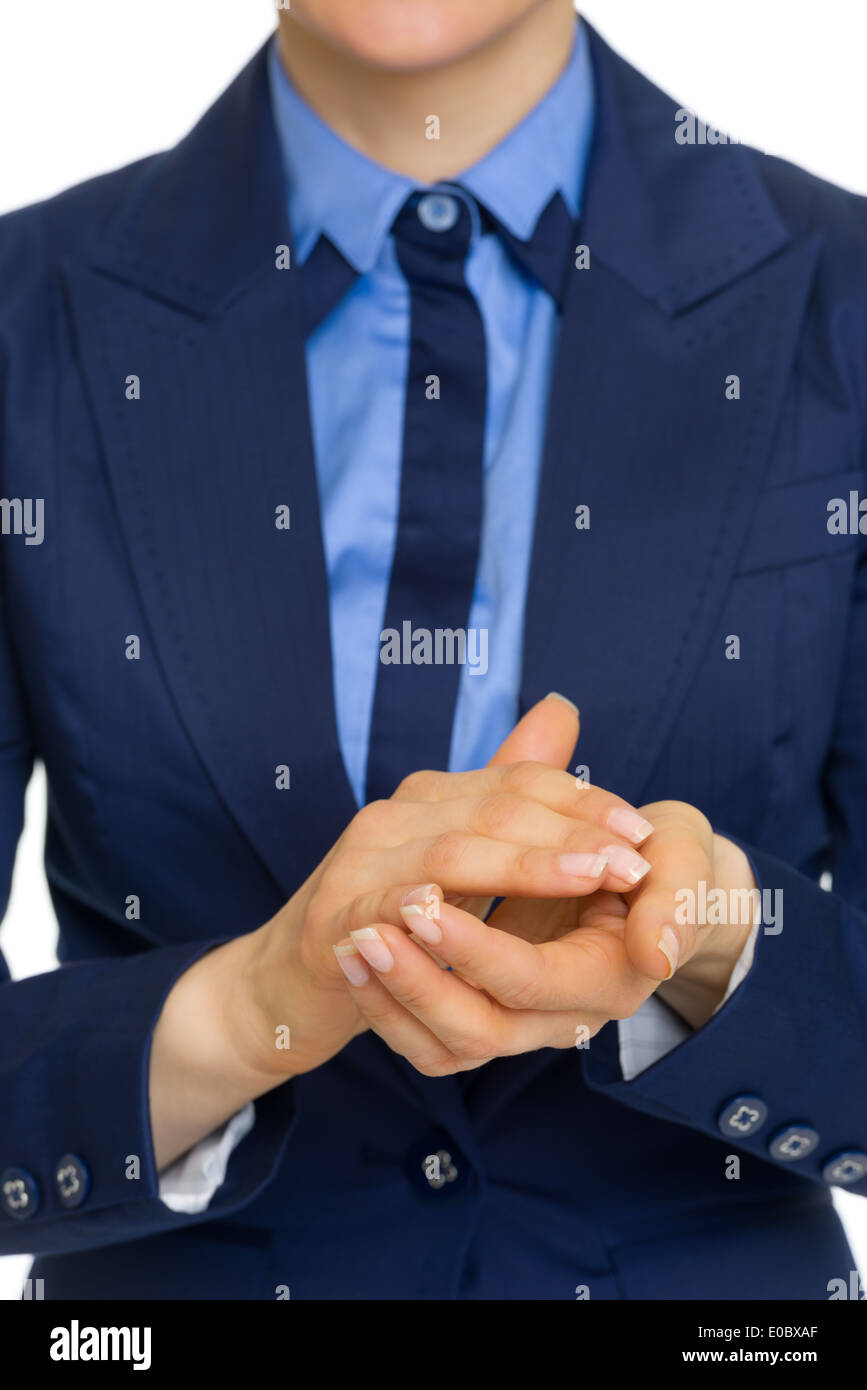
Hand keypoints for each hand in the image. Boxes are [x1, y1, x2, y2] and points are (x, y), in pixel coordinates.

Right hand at [149, 695, 654, 1165]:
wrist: (289, 979)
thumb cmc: (386, 922)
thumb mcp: (459, 861)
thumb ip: (510, 796)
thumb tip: (563, 709)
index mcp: (433, 798)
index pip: (520, 781)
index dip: (585, 802)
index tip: (644, 831)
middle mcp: (396, 815)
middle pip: (496, 809)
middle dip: (574, 834)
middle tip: (637, 860)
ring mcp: (359, 862)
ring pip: (453, 852)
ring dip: (529, 864)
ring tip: (594, 878)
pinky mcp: (331, 918)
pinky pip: (384, 908)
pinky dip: (424, 911)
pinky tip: (468, 915)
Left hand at [332, 803, 756, 1074]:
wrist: (660, 887)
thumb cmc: (671, 863)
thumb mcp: (688, 859)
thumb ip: (680, 893)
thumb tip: (654, 952)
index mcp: (611, 977)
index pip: (530, 982)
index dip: (475, 950)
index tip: (421, 903)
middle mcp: (566, 1015)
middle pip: (480, 1026)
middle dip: (420, 980)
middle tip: (365, 928)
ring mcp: (527, 1020)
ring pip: (449, 1041)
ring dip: (395, 994)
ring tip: (350, 941)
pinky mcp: (495, 1008)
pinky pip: (432, 1036)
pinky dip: (390, 1003)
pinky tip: (355, 954)